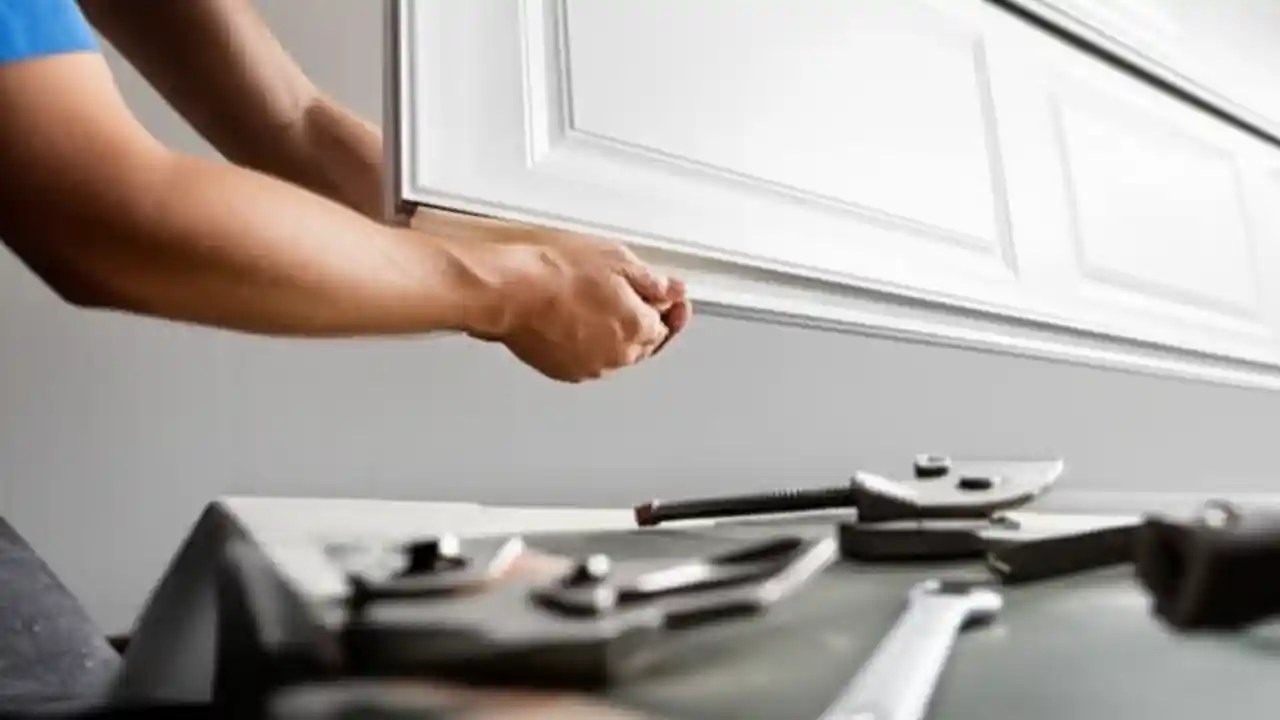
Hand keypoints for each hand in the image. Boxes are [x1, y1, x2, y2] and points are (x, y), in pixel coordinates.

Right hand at [418, 210, 690, 381]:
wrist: (506, 289)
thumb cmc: (553, 272)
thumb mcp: (616, 259)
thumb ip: (652, 281)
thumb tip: (672, 291)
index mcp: (636, 329)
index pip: (666, 326)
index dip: (668, 309)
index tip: (667, 298)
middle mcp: (616, 356)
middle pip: (643, 344)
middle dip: (642, 322)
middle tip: (631, 295)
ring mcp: (588, 367)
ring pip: (614, 353)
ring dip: (615, 333)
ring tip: (598, 302)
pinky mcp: (561, 370)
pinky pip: (587, 358)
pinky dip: (589, 343)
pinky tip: (578, 318)